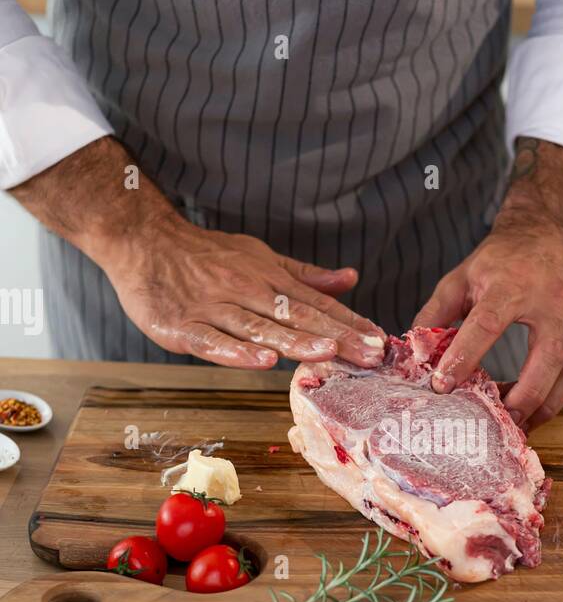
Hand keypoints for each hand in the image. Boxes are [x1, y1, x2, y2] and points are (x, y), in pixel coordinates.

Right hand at [11, 137, 384, 370]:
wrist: (143, 240)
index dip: (349, 323)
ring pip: (258, 328)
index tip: (380, 342)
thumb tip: (350, 279)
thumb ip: (305, 276)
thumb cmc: (205, 254)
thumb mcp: (260, 258)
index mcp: (267, 278)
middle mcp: (246, 291)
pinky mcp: (183, 326)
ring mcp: (214, 308)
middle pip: (296, 317)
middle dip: (336, 337)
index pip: (316, 304)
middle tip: (370, 355)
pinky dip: (235, 352)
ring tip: (327, 354)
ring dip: (294, 342)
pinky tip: (260, 362)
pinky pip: (213, 341)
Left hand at [413, 139, 562, 429]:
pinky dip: (556, 398)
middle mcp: (549, 303)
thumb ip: (436, 314)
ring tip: (516, 425)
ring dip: (544, 404)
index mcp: (511, 285)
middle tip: (498, 421)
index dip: (465, 356)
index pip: (488, 324)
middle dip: (523, 394)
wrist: (547, 235)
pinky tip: (533, 412)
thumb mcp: (461, 277)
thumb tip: (415, 352)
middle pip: (545, 356)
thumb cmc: (501, 260)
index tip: (443, 385)